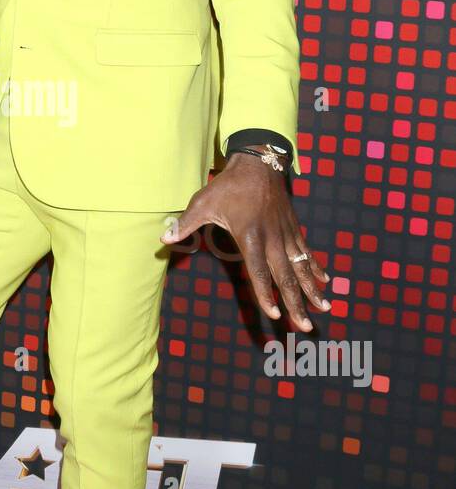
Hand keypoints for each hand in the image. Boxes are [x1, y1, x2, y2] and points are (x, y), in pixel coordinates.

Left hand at [161, 153, 329, 330]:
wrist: (258, 162)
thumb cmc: (228, 185)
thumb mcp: (203, 202)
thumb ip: (185, 223)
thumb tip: (162, 238)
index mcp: (250, 236)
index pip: (258, 272)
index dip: (265, 294)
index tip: (273, 313)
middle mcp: (271, 239)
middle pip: (285, 277)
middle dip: (295, 303)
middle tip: (304, 326)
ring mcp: (285, 234)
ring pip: (300, 267)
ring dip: (312, 289)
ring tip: (325, 308)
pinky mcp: (293, 227)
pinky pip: (306, 252)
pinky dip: (315, 267)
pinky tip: (325, 282)